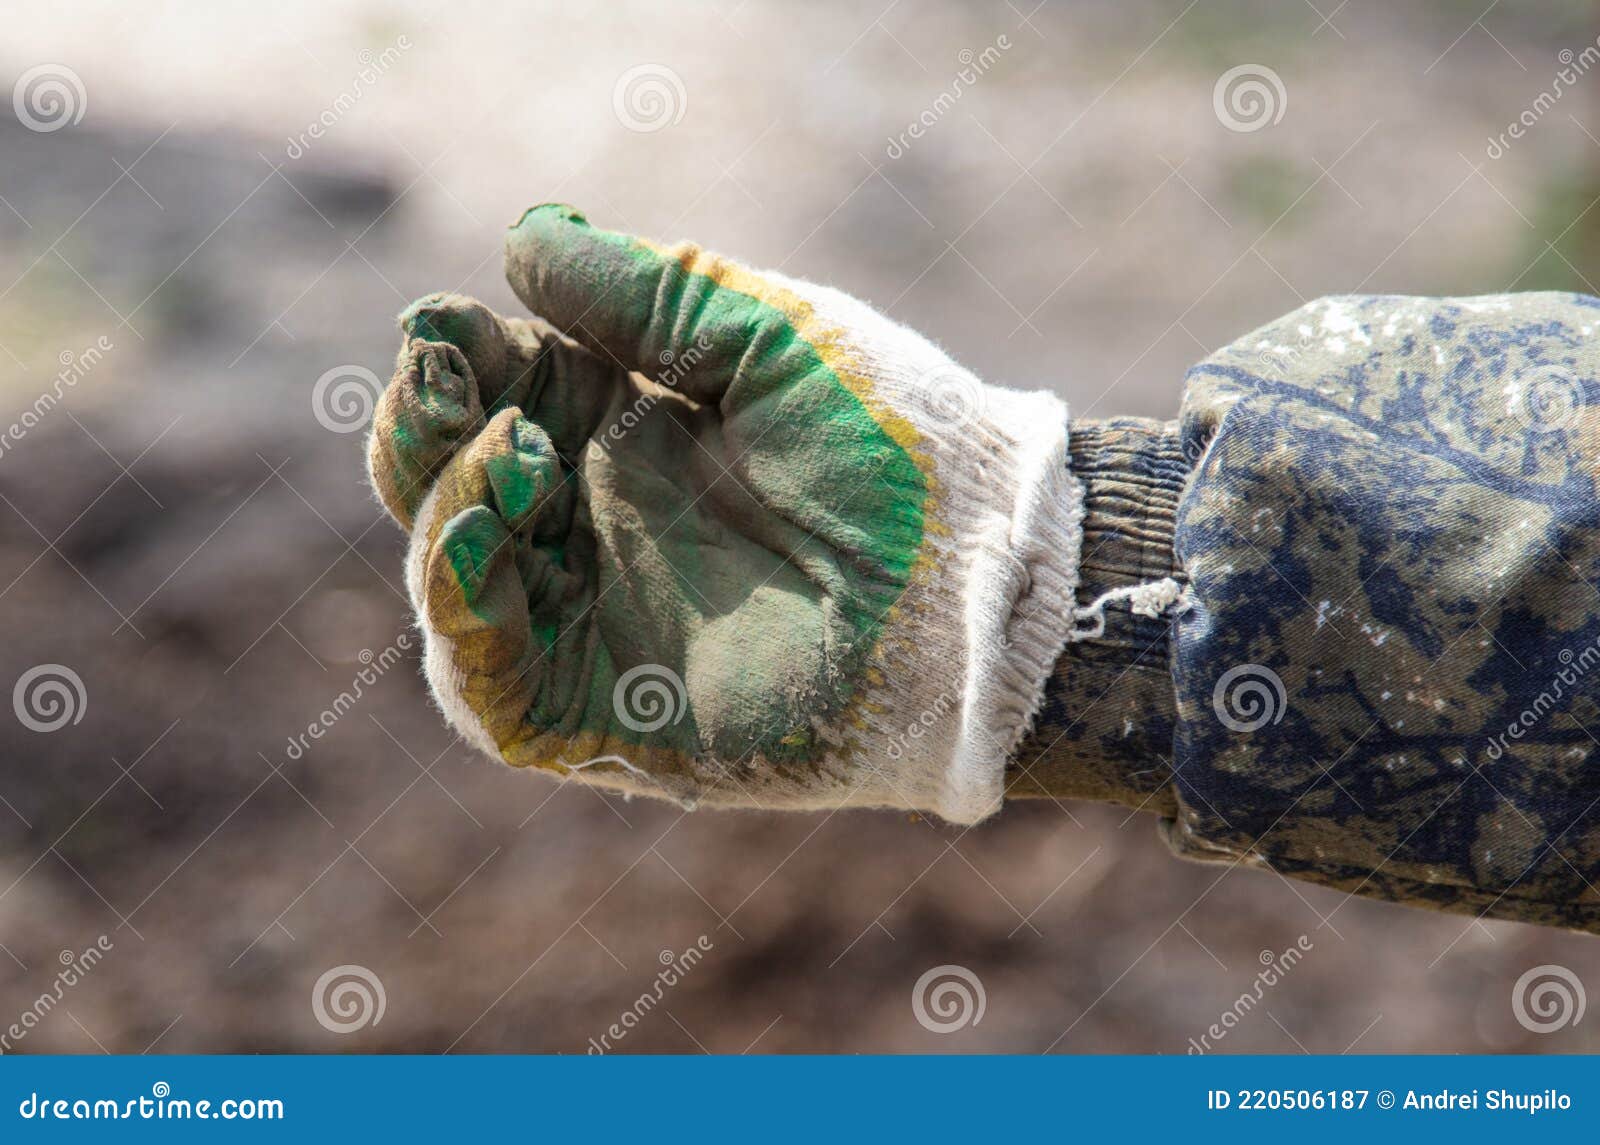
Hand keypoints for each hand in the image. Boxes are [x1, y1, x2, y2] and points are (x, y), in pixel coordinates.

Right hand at [368, 205, 1079, 821]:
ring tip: (513, 450)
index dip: (456, 362)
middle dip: (426, 430)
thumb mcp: (766, 343)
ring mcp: (599, 627)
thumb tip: (523, 239)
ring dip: (446, 508)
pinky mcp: (608, 720)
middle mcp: (599, 532)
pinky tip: (480, 537)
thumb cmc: (896, 452)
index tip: (442, 320)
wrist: (979, 580)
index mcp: (629, 441)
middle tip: (446, 377)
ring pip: (455, 583)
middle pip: (451, 488)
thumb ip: (647, 295)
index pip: (499, 398)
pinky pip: (493, 688)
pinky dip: (463, 614)